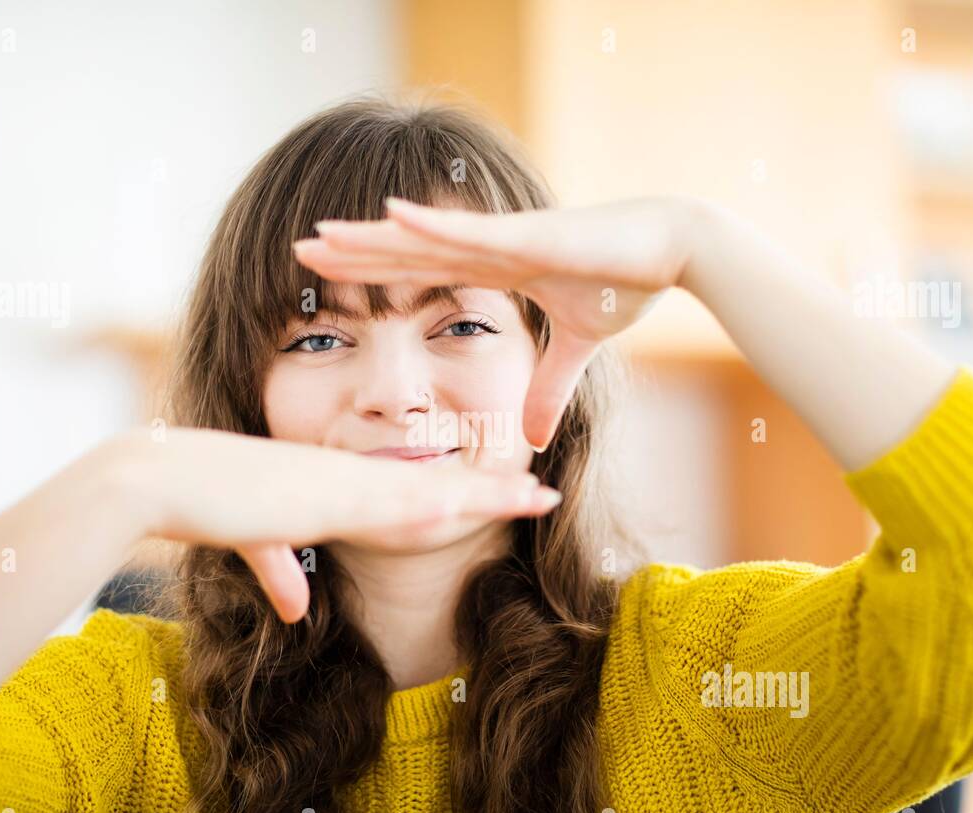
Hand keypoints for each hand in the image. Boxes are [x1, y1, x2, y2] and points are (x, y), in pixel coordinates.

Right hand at [123, 427, 561, 622]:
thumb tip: (297, 609)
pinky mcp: (325, 498)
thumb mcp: (255, 545)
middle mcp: (352, 477)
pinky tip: (474, 510)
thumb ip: (281, 572)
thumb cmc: (205, 501)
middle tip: (547, 490)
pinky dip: (436, 507)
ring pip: (432, 489)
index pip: (418, 486)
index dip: (465, 490)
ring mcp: (343, 483)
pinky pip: (392, 504)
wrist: (163, 479)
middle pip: (440, 484)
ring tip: (538, 495)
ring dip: (487, 494)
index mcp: (340, 483)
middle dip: (495, 489)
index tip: (505, 493)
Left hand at [293, 196, 694, 449]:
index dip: (374, 274)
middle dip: (353, 254)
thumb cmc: (628, 285)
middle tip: (299, 250)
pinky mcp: (530, 236)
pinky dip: (430, 226)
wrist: (673, 250)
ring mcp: (504, 239)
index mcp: (496, 271)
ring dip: (371, 237)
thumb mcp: (577, 351)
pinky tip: (388, 214)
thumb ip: (549, 389)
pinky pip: (470, 233)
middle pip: (406, 253)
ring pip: (423, 239)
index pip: (418, 275)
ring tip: (320, 233)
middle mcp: (489, 250)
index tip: (329, 278)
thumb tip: (534, 440)